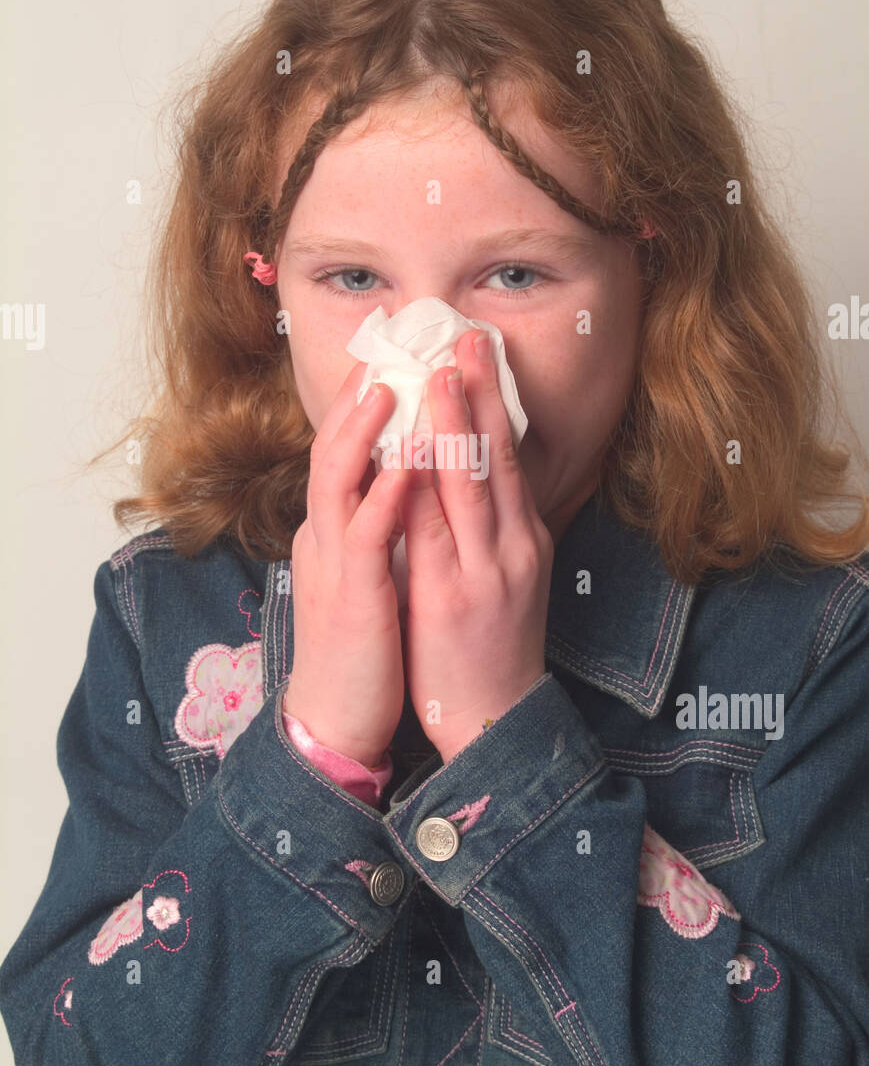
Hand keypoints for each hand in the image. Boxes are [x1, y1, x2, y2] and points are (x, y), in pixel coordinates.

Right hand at [283, 363, 414, 768]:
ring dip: (366, 432)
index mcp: (336, 529)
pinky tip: (404, 465)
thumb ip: (380, 525)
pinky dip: (383, 497)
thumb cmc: (364, 645)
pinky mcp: (351, 597)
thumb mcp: (370, 572)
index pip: (346, 452)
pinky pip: (365, 538)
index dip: (364, 404)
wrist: (338, 716)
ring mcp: (334, 565)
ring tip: (391, 386)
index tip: (390, 358)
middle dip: (361, 398)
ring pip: (341, 483)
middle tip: (388, 348)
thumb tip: (406, 483)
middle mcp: (327, 536)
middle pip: (336, 451)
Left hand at [398, 329, 554, 762]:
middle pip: (499, 457)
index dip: (492, 402)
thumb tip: (469, 474)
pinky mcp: (453, 597)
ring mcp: (486, 570)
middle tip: (467, 339)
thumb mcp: (505, 579)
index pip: (510, 457)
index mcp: (523, 539)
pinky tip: (411, 449)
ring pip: (472, 485)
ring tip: (441, 377)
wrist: (495, 719)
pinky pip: (435, 530)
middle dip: (480, 394)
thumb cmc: (490, 645)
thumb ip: (490, 529)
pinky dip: (423, 485)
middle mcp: (513, 546)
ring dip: (455, 425)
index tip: (477, 354)